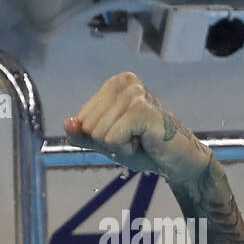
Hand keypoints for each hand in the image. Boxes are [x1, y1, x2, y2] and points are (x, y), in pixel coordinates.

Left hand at [65, 72, 213, 189]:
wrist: (175, 160)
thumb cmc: (143, 147)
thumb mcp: (105, 141)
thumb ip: (83, 134)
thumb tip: (68, 124)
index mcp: (114, 85)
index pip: (81, 120)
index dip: (99, 136)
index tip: (124, 134)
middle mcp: (125, 83)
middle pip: (87, 126)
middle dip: (107, 141)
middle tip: (133, 138)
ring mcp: (134, 94)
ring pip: (98, 133)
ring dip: (117, 145)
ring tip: (140, 139)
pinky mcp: (141, 109)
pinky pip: (111, 139)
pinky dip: (124, 149)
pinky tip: (144, 142)